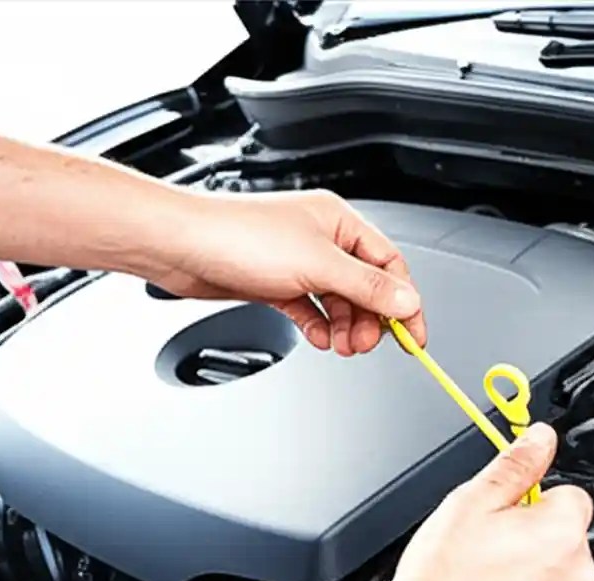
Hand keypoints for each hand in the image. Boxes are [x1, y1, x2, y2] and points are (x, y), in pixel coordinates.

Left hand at [143, 189, 426, 354]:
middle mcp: (322, 239)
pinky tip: (317, 338)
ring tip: (341, 346)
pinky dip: (318, 325)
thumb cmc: (237, 237)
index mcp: (340, 222)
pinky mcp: (276, 282)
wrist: (180, 246)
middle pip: (366, 287)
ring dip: (344, 327)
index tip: (413, 336)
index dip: (405, 302)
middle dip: (371, 320)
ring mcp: (298, 262)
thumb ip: (368, 287)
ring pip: (338, 301)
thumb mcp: (318, 265)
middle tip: (367, 344)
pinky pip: (310, 308)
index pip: (390, 265)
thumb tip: (407, 302)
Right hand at [377, 423, 593, 580]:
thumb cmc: (442, 577)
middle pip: (568, 539)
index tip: (509, 519)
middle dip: (539, 541)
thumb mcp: (472, 501)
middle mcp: (580, 571)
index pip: (570, 497)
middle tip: (494, 554)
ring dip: (541, 579)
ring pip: (565, 579)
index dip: (535, 504)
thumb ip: (516, 464)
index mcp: (563, 528)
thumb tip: (542, 437)